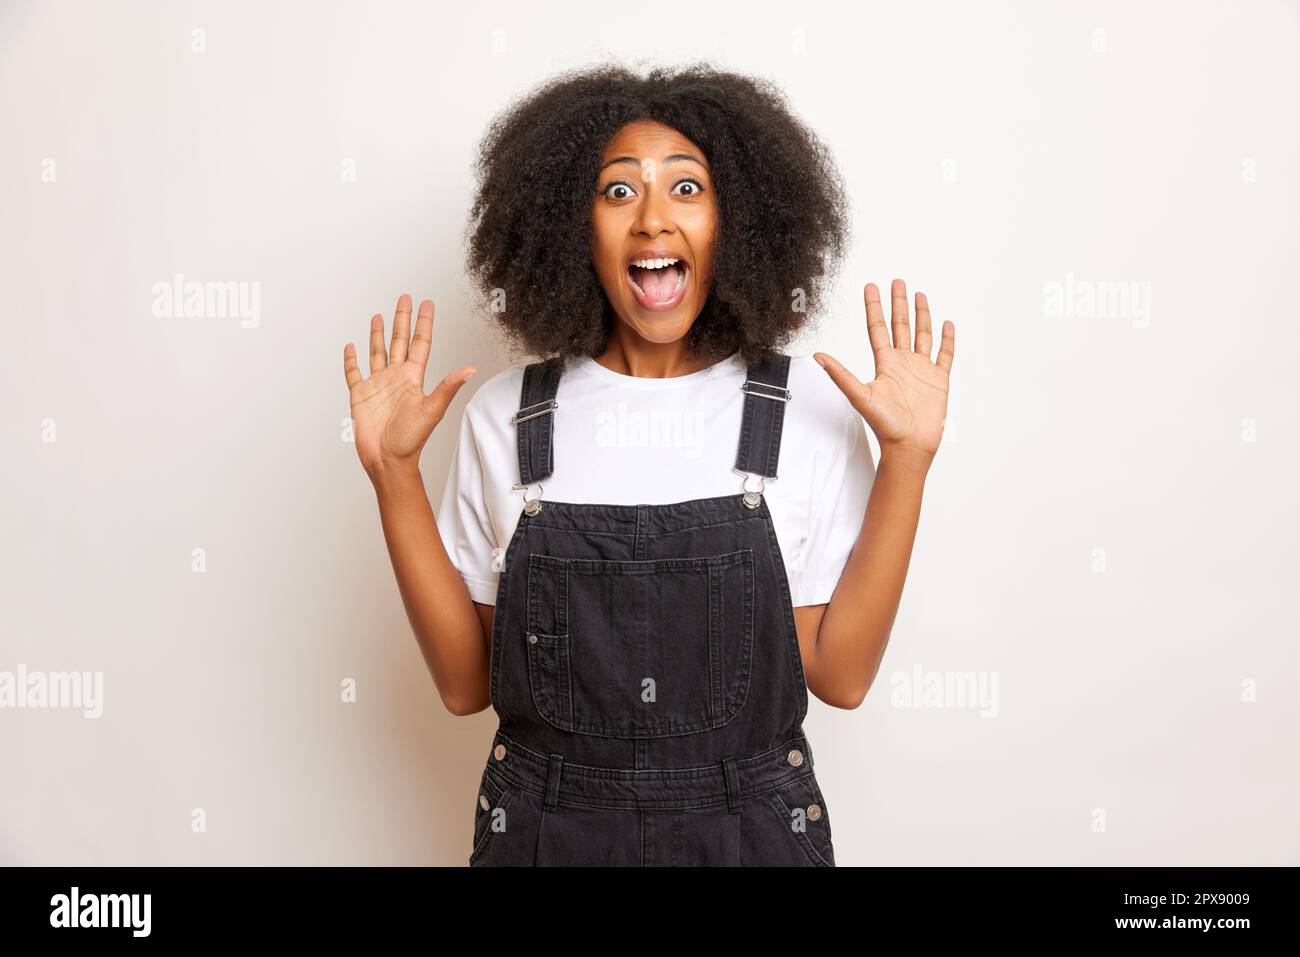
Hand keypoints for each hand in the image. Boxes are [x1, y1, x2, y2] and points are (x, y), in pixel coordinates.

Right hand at [342, 294, 475, 474]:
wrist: (387, 459)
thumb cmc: (410, 440)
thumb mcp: (432, 410)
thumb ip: (448, 387)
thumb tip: (470, 370)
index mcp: (413, 378)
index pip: (420, 343)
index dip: (423, 323)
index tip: (426, 303)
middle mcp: (396, 377)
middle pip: (400, 341)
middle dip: (402, 319)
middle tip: (405, 298)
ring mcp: (377, 385)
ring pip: (378, 352)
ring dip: (378, 335)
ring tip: (378, 316)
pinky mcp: (360, 395)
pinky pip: (354, 372)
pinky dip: (351, 359)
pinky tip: (351, 347)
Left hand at [814, 279, 953, 463]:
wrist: (909, 446)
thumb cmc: (885, 425)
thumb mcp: (860, 396)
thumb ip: (840, 374)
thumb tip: (817, 357)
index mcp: (885, 364)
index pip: (878, 328)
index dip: (874, 307)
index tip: (871, 287)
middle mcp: (902, 363)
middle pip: (900, 325)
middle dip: (898, 303)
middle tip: (897, 281)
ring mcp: (921, 370)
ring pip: (923, 335)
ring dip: (922, 315)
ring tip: (920, 295)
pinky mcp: (939, 379)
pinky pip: (945, 354)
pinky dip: (947, 340)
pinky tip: (947, 324)